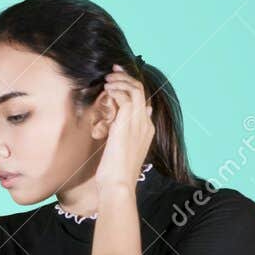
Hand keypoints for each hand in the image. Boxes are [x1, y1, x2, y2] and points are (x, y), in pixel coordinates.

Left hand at [93, 64, 153, 191]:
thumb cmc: (116, 173)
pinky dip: (117, 89)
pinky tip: (107, 89)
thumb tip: (124, 123)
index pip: (143, 101)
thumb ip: (125, 135)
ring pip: (136, 89)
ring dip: (121, 80)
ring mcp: (138, 123)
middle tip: (113, 70)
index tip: (118, 79)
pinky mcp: (127, 124)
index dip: (131, 87)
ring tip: (108, 78)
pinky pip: (126, 96)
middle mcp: (146, 124)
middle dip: (127, 77)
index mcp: (146, 130)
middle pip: (141, 91)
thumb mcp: (122, 151)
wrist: (118, 185)